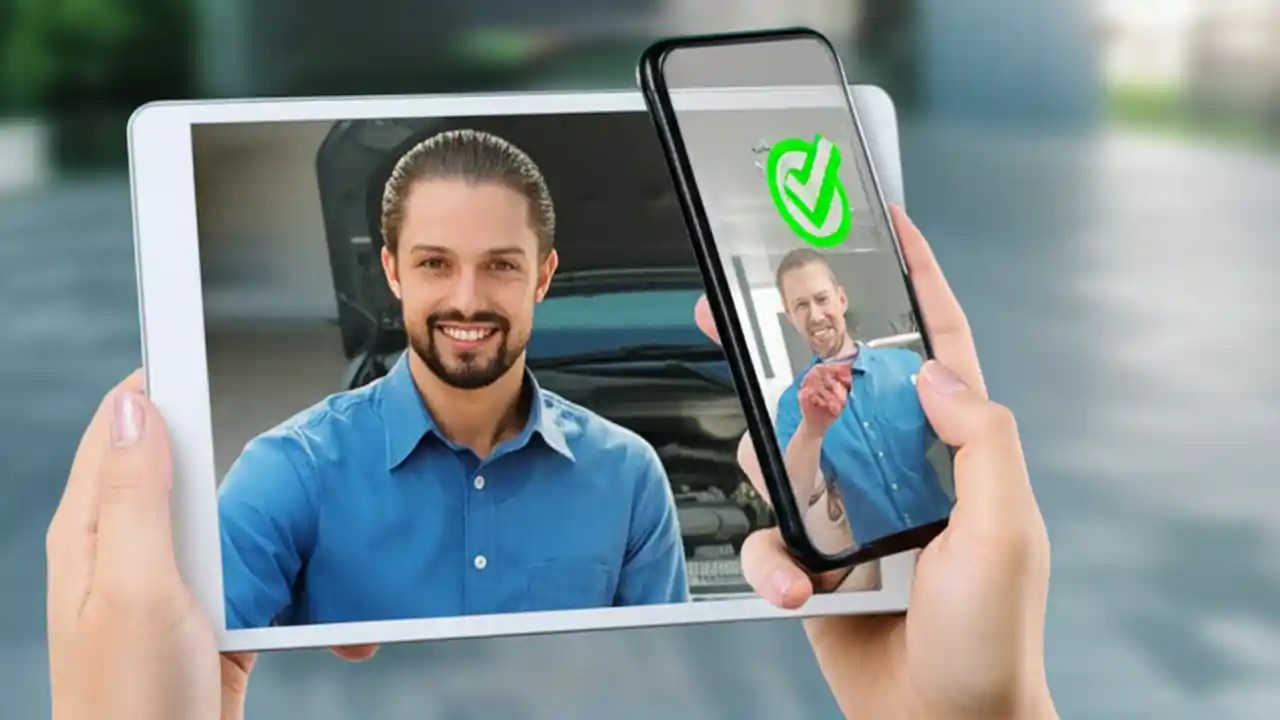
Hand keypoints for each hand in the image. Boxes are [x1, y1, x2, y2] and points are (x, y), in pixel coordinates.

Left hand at [46, 369, 256, 719]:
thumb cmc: (133, 702)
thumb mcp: (136, 588)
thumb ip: (136, 498)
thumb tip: (133, 407)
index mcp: (92, 532)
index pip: (118, 427)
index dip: (156, 375)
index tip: (192, 328)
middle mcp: (120, 550)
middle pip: (165, 459)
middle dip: (208, 421)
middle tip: (251, 388)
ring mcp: (159, 582)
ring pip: (204, 505)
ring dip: (238, 480)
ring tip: (277, 454)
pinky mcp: (198, 612)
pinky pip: (232, 553)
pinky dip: (259, 535)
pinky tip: (286, 538)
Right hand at [694, 205, 1055, 718]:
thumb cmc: (990, 640)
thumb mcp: (1003, 535)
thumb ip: (980, 445)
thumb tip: (939, 373)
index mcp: (952, 448)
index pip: (937, 345)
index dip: (915, 281)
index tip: (886, 223)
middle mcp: (895, 466)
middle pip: (833, 381)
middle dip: (787, 342)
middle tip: (739, 309)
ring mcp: (848, 507)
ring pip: (781, 447)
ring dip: (766, 459)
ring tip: (786, 492)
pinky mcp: (811, 552)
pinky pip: (766, 534)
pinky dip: (770, 559)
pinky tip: (796, 585)